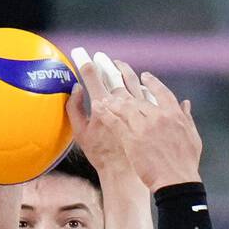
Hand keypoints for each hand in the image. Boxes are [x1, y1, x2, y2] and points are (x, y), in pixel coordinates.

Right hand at [64, 50, 140, 176]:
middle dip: (106, 64)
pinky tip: (142, 85)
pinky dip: (145, 88)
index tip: (81, 52)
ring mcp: (140, 108)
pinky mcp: (153, 116)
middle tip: (101, 57)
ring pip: (134, 83)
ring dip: (126, 72)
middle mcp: (122, 104)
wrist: (128, 175)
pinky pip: (151, 96)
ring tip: (119, 67)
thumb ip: (74, 109)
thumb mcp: (80, 135)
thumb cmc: (101, 157)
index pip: (92, 76)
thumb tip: (76, 88)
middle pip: (114, 75)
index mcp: (102, 106)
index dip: (85, 62)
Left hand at [99, 69, 202, 192]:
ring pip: (124, 107)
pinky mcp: (131, 139)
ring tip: (104, 96)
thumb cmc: (186, 163)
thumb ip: (187, 118)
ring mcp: (143, 127)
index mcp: (174, 114)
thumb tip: (185, 103)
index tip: (143, 75)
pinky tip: (98, 107)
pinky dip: (106, 113)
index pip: (161, 92)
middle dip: (125, 89)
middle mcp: (158, 116)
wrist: (176, 181)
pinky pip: (115, 121)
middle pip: (138, 98)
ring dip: (113, 100)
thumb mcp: (193, 137)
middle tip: (116, 82)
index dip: (151, 82)